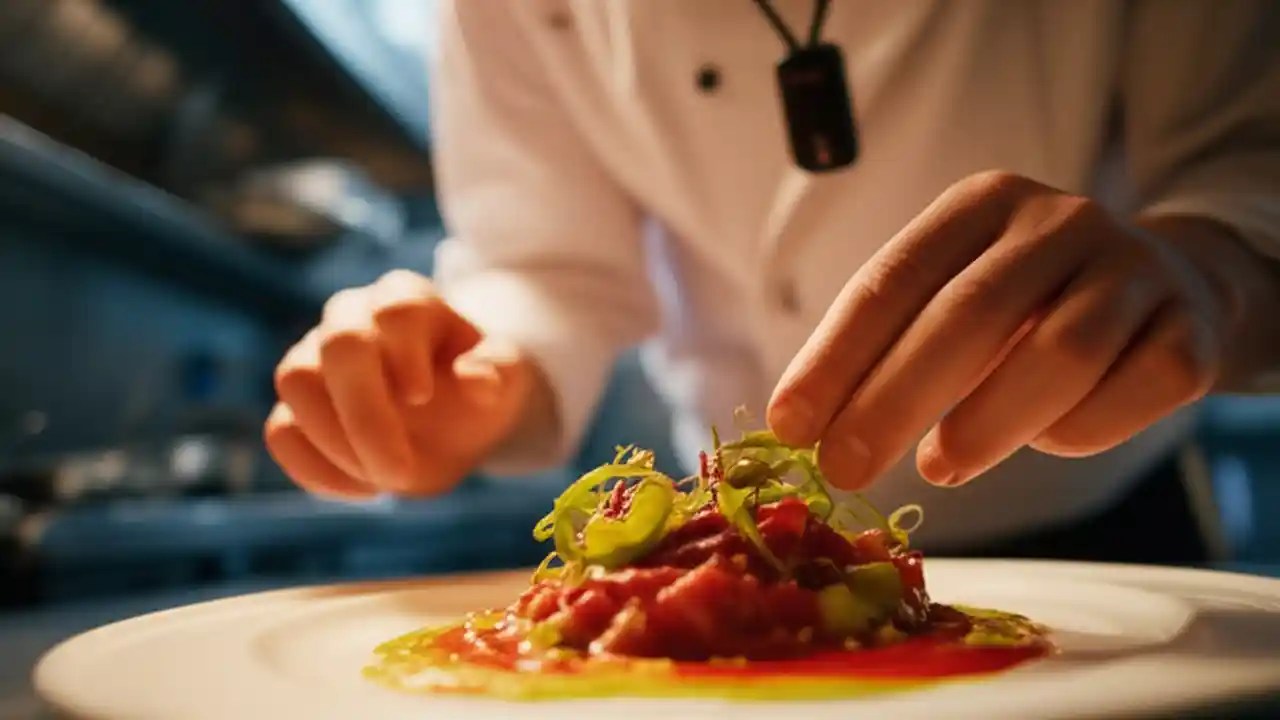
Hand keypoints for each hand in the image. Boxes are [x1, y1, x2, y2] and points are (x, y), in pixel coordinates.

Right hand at [264, 270, 533, 497]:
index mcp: (407, 300)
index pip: (395, 310)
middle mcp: (352, 317)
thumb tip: (476, 379)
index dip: (403, 354)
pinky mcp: (294, 407)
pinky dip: (316, 469)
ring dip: (338, 442)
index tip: (422, 399)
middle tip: (401, 472)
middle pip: (338, 345)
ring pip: (295, 381)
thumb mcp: (507, 380)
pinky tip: (365, 490)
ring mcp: (314, 358)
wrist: (453, 419)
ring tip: (388, 478)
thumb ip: (498, 371)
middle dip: (365, 415)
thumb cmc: (478, 390)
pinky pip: (281, 433)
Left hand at [768, 171, 1248, 489]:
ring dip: (986, 424)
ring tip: (938, 467)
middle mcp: (1060, 222)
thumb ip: (890, 345)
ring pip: (1058, 355)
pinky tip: (1045, 438)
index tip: (789, 424)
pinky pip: (1132, 391)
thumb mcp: (954, 298)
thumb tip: (804, 426)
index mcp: (982, 205)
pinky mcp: (1190, 329)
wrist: (1170, 288)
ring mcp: (1133, 270)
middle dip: (892, 400)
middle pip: (968, 315)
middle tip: (843, 468)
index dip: (835, 356)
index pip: (894, 278)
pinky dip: (1080, 430)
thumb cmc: (1029, 307)